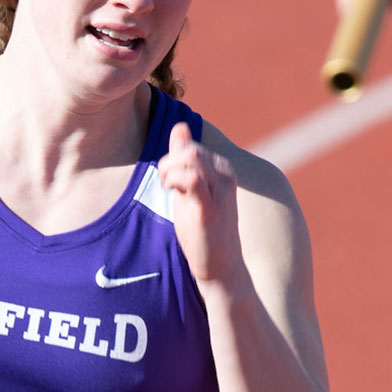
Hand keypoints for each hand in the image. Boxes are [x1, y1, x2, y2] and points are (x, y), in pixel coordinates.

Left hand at [157, 123, 244, 290]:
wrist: (221, 266)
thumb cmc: (204, 227)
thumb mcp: (192, 187)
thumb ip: (184, 158)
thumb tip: (180, 126)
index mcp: (222, 168)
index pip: (190, 145)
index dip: (171, 158)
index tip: (169, 179)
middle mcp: (226, 175)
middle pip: (189, 149)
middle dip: (167, 163)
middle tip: (166, 184)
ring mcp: (220, 191)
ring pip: (190, 158)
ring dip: (169, 171)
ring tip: (169, 188)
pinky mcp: (210, 209)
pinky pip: (192, 179)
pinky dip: (175, 181)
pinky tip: (172, 193)